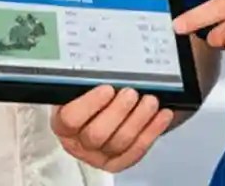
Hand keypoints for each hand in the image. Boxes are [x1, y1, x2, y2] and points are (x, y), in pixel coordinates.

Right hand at [50, 85, 173, 172]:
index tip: (107, 88)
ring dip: (138, 119)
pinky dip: (151, 131)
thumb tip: (105, 63)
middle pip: (96, 135)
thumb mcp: (87, 82)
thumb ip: (91, 78)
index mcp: (62, 120)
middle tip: (131, 93)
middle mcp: (77, 141)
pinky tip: (161, 115)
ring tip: (150, 100)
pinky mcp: (117, 161)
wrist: (113, 104)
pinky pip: (135, 151)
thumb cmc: (96, 91)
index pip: (70, 118)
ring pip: (119, 143)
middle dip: (118, 112)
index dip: (89, 104)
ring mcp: (98, 155)